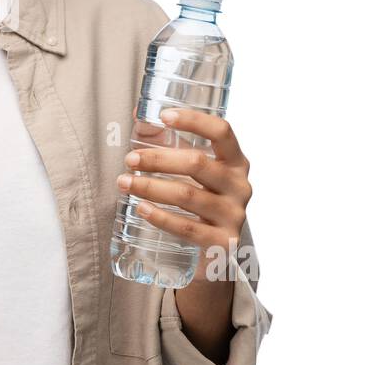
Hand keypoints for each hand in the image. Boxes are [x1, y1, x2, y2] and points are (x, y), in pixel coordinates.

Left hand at [116, 107, 252, 257]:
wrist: (217, 250)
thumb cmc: (200, 199)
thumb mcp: (191, 170)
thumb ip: (168, 142)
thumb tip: (137, 114)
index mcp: (235, 161)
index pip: (222, 132)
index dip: (194, 120)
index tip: (164, 116)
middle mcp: (239, 186)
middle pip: (197, 163)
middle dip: (158, 158)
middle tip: (129, 159)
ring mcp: (234, 216)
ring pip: (187, 195)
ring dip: (150, 186)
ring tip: (124, 182)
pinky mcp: (223, 244)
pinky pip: (187, 228)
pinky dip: (161, 217)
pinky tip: (141, 208)